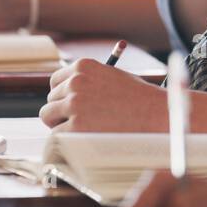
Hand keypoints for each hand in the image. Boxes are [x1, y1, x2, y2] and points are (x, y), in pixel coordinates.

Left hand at [40, 58, 168, 130]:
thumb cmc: (140, 99)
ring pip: (48, 117)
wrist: (157, 115)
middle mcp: (75, 82)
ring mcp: (74, 105)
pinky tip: (85, 139)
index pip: (55, 81)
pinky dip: (67, 140)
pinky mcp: (75, 127)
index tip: (71, 106)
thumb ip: (89, 81)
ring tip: (83, 131)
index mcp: (84, 66)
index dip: (63, 96)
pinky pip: (56, 135)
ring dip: (61, 125)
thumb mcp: (112, 77)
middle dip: (62, 112)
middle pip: (50, 100)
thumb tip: (67, 94)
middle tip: (81, 122)